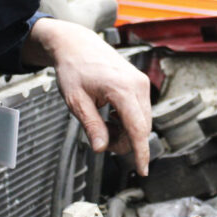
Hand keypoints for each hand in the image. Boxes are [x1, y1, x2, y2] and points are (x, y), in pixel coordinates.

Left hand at [23, 18, 151, 173]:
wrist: (77, 45)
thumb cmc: (74, 68)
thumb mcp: (76, 101)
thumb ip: (92, 126)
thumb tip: (101, 148)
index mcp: (122, 88)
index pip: (137, 129)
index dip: (140, 153)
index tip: (142, 170)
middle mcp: (138, 85)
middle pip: (141, 129)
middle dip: (124, 141)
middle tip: (100, 139)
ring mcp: (141, 83)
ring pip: (142, 122)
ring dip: (125, 131)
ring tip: (103, 123)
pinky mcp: (140, 83)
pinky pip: (141, 112)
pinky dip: (127, 121)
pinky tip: (111, 115)